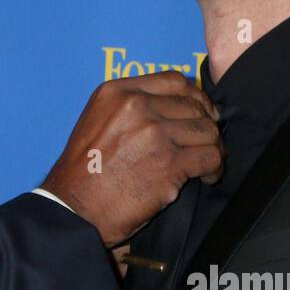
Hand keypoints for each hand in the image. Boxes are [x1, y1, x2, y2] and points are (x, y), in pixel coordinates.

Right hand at [40, 71, 224, 256]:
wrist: (74, 208)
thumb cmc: (84, 171)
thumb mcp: (97, 120)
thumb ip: (130, 107)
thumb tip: (175, 107)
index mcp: (117, 92)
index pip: (174, 80)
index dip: (194, 96)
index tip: (200, 111)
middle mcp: (137, 106)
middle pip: (194, 105)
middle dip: (204, 125)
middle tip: (204, 143)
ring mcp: (154, 133)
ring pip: (207, 130)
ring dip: (212, 147)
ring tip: (206, 162)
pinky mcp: (169, 163)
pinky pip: (210, 157)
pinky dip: (214, 168)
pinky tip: (207, 177)